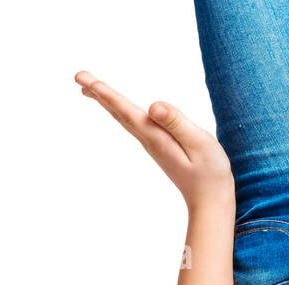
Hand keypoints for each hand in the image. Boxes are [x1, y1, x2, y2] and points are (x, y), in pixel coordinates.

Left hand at [74, 71, 233, 209]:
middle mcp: (150, 141)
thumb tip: (153, 106)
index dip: (105, 93)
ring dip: (108, 103)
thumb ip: (177, 123)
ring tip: (92, 89)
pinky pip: (135, 125)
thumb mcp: (199, 143)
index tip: (84, 79)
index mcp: (156, 137)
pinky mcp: (160, 148)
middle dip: (99, 93)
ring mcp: (153, 146)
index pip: (126, 110)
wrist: (211, 204)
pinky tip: (120, 111)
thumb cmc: (210, 175)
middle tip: (78, 77)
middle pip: (120, 113)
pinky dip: (123, 113)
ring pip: (125, 119)